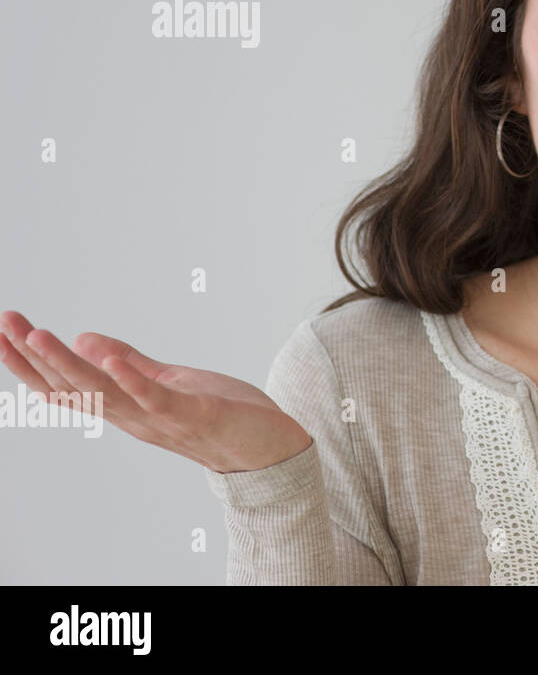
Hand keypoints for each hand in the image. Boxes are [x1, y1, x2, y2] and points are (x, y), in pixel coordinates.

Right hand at [0, 310, 311, 473]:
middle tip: (5, 324)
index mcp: (125, 408)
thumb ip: (129, 363)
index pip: (66, 386)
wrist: (272, 452)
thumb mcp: (170, 382)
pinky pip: (157, 399)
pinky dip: (133, 381)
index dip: (30, 362)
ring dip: (71, 365)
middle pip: (73, 389)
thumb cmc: (224, 417)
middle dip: (35, 358)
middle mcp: (134, 417)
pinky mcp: (195, 414)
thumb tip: (83, 339)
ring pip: (105, 394)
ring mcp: (162, 419)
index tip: (3, 329)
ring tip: (41, 335)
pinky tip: (111, 360)